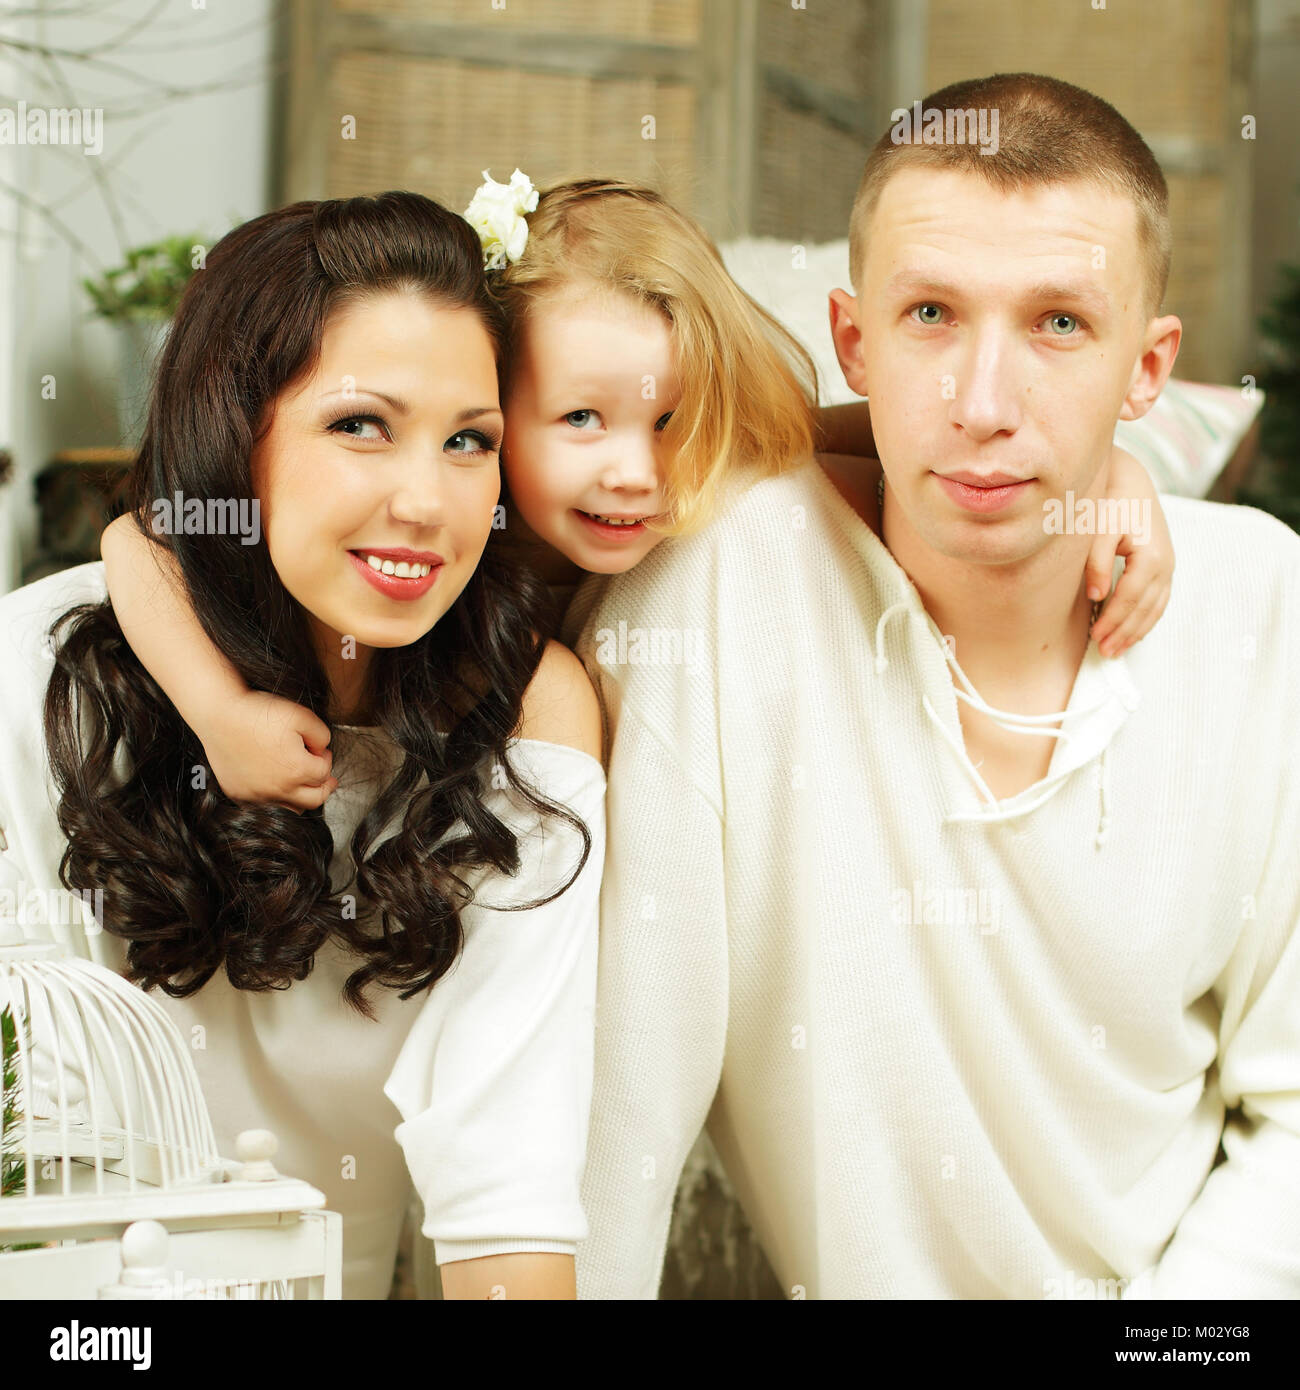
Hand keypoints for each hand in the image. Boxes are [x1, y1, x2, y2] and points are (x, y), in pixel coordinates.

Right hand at [200, 690, 338, 811]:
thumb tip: (322, 751)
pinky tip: (275, 786)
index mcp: (296, 770)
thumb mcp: (301, 715)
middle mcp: (278, 789)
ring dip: (301, 798)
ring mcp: (257, 796)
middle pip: (314, 799)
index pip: (324, 773)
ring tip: (303, 785)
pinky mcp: (239, 795)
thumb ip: (322, 735)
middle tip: (328, 780)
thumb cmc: (257, 714)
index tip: (320, 751)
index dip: (326, 759)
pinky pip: (264, 806)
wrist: (218, 715)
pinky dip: (275, 799)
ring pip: (291, 809)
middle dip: (324, 787)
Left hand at [1085, 498, 1173, 658]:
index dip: (1113, 621)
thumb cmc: (1111, 501)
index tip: (1095, 638)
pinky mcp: (1164, 565)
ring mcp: (1168, 565)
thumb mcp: (1099, 529)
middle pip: (1145, 608)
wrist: (1130, 480)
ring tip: (1116, 649)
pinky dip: (1146, 618)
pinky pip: (1159, 600)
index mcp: (1151, 556)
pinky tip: (1131, 631)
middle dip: (1125, 633)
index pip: (1130, 598)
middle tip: (1104, 653)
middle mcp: (1165, 563)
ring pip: (1155, 608)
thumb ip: (1096, 562)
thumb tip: (1095, 597)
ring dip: (1136, 631)